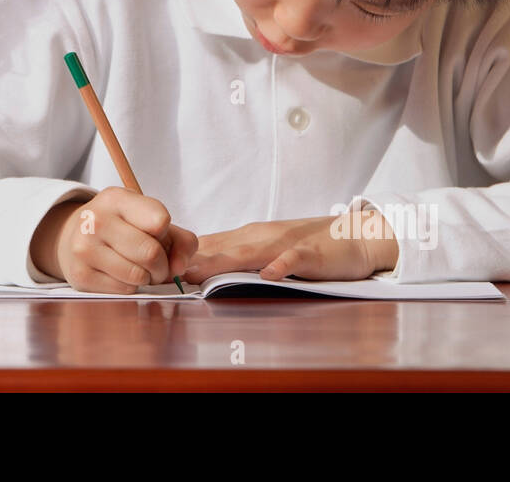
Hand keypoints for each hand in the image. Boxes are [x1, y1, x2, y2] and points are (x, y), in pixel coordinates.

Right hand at [31, 187, 197, 292]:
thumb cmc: (122, 227)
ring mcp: (85, 248)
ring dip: (147, 279)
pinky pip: (124, 290)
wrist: (74, 236)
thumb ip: (181, 240)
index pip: (160, 220)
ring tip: (139, 269)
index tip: (157, 234)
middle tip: (156, 264)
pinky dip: (130, 287)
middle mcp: (96, 220)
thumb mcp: (149, 218)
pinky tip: (121, 276)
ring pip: (138, 276)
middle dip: (162, 265)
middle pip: (151, 253)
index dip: (166, 234)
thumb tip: (179, 269)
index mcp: (116, 199)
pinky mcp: (81, 275)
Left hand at [182, 210, 398, 282]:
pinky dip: (282, 266)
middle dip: (191, 260)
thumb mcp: (266, 250)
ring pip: (250, 252)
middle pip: (221, 248)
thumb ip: (237, 258)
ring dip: (223, 261)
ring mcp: (286, 243)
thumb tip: (197, 268)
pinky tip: (270, 273)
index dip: (182, 255)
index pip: (209, 245)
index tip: (154, 266)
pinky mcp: (311, 254)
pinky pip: (295, 259)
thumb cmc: (307, 247)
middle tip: (162, 272)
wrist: (355, 236)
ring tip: (198, 271)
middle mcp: (262, 236)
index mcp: (249, 237)